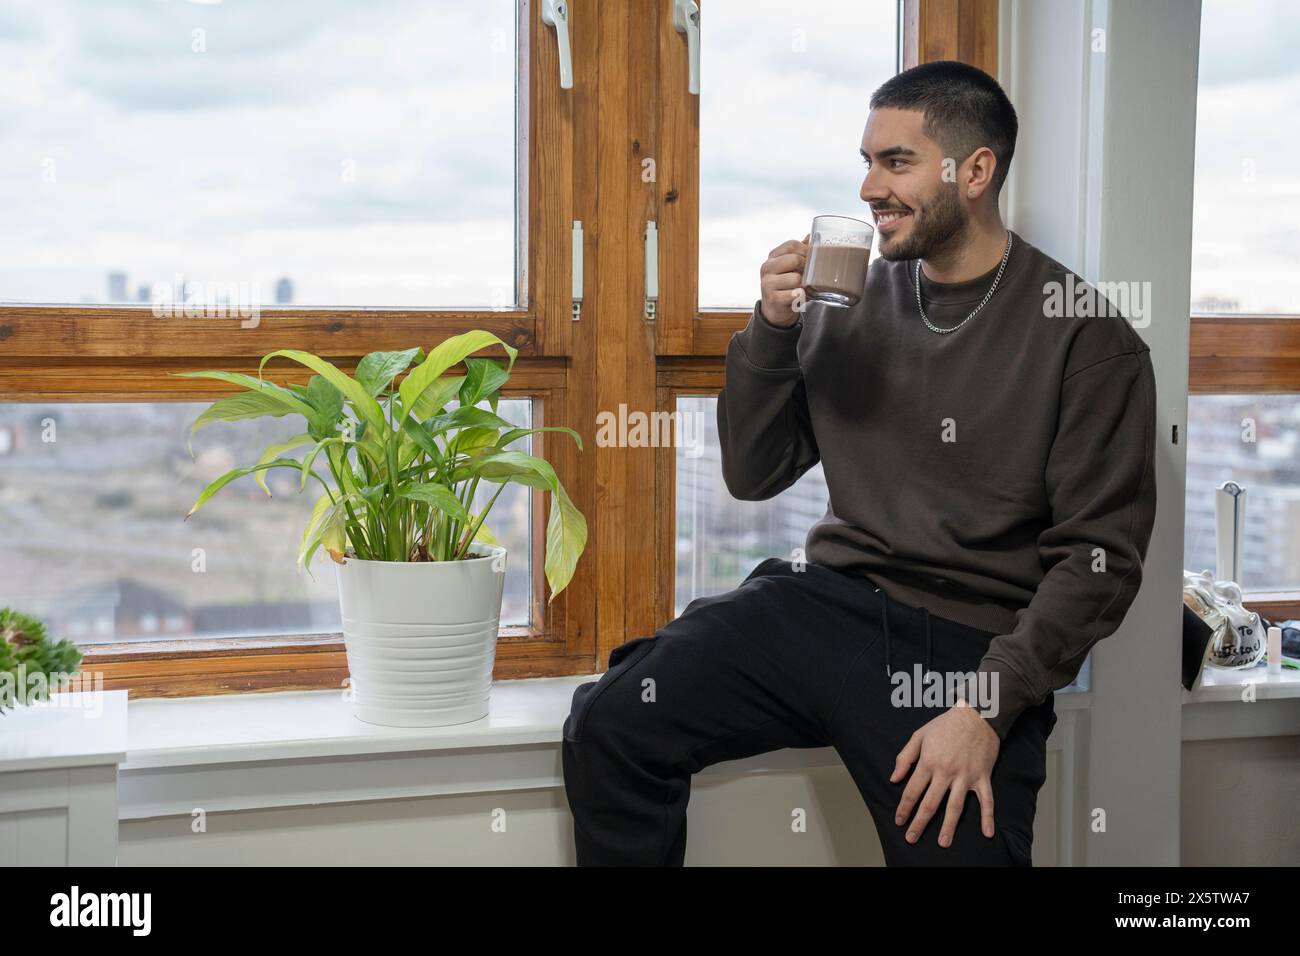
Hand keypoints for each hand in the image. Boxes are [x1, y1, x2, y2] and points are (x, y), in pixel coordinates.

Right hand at [758, 233, 810, 327]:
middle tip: (807, 276)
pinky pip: (795, 294)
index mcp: (772, 257)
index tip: (811, 260)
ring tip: (802, 288)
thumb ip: (801, 251)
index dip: (806, 251)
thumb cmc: (788, 286)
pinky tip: (798, 298)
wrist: (776, 310)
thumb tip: (812, 236)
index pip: (792, 245)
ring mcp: (767, 283)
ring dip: (804, 285)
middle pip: (794, 259)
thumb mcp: (792, 267)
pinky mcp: (772, 298)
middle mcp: (767, 267)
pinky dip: (801, 296)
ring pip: (796, 278)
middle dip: (806, 268)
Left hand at [890, 700, 999, 848]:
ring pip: (955, 807)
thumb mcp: (919, 735)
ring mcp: (965, 776)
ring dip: (948, 826)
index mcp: (928, 762)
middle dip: (919, 822)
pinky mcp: (982, 777)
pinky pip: (987, 800)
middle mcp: (946, 772)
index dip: (904, 808)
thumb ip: (905, 757)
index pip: (912, 791)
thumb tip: (894, 778)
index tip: (899, 820)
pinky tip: (988, 833)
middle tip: (912, 838)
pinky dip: (988, 817)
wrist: (976, 714)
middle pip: (930, 803)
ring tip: (943, 843)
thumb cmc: (946, 724)